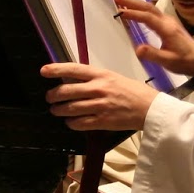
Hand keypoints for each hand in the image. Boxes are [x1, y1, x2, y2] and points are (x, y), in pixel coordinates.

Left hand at [41, 63, 158, 131]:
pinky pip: (79, 123)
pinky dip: (71, 123)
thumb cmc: (133, 91)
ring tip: (56, 110)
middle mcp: (99, 88)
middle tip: (50, 98)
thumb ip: (94, 79)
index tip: (43, 71)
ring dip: (59, 110)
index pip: (74, 69)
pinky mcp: (103, 121)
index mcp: (101, 74)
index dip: (56, 69)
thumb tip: (73, 82)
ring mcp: (100, 105)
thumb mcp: (113, 77)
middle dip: (53, 96)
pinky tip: (70, 122)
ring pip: (70, 108)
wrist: (150, 108)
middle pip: (66, 91)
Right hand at [114, 0, 193, 78]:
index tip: (119, 11)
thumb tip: (137, 48)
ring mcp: (169, 21)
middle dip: (131, 1)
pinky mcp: (168, 24)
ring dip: (135, 3)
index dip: (133, 13)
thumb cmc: (184, 61)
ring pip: (150, 7)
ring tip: (121, 1)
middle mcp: (168, 21)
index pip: (147, 17)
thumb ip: (152, 54)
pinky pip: (153, 12)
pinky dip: (141, 9)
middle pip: (148, 7)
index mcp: (167, 29)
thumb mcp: (167, 61)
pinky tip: (134, 10)